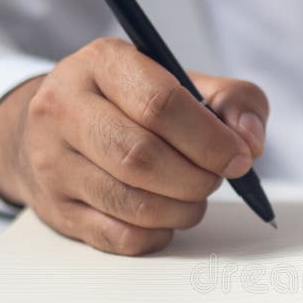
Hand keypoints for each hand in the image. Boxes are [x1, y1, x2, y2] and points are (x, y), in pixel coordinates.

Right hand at [0, 37, 268, 254]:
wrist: (53, 127)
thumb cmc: (133, 105)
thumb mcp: (185, 83)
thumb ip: (233, 102)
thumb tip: (250, 143)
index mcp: (103, 64)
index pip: (160, 104)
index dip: (210, 140)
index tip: (239, 159)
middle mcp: (65, 108)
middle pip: (142, 158)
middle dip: (196, 178)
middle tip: (213, 179)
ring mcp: (53, 162)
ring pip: (133, 204)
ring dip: (182, 210)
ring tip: (192, 197)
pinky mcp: (57, 209)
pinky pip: (121, 238)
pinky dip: (158, 234)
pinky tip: (164, 217)